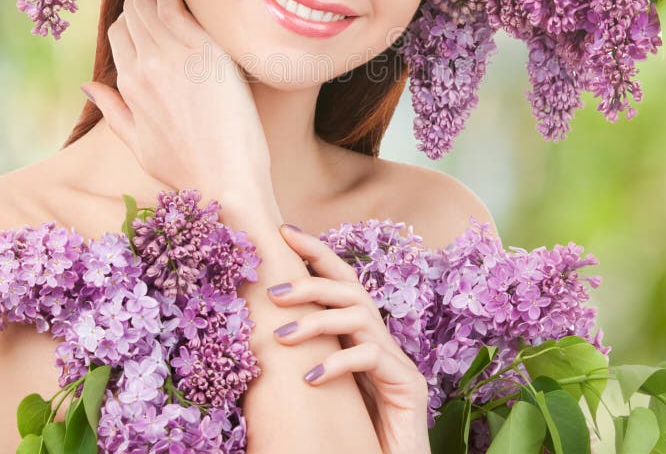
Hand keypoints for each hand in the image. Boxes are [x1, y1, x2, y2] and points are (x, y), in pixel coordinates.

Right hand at [82, 0, 272, 207]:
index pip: (119, 35)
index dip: (127, 12)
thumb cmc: (189, 169)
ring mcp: (172, 56)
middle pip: (132, 14)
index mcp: (128, 87)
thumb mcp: (139, 144)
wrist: (227, 181)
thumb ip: (113, 110)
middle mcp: (144, 66)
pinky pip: (177, 6)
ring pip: (151, 5)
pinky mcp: (203, 51)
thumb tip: (88, 83)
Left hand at [267, 224, 430, 453]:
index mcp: (360, 336)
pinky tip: (310, 378)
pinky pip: (372, 357)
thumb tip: (256, 336)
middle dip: (312, 281)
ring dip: (318, 320)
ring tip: (281, 337)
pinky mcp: (408, 385)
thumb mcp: (318, 390)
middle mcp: (381, 340)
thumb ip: (302, 360)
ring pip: (361, 315)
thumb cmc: (350, 434)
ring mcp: (398, 361)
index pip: (341, 281)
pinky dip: (338, 361)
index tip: (283, 231)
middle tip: (272, 291)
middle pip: (352, 288)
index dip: (316, 252)